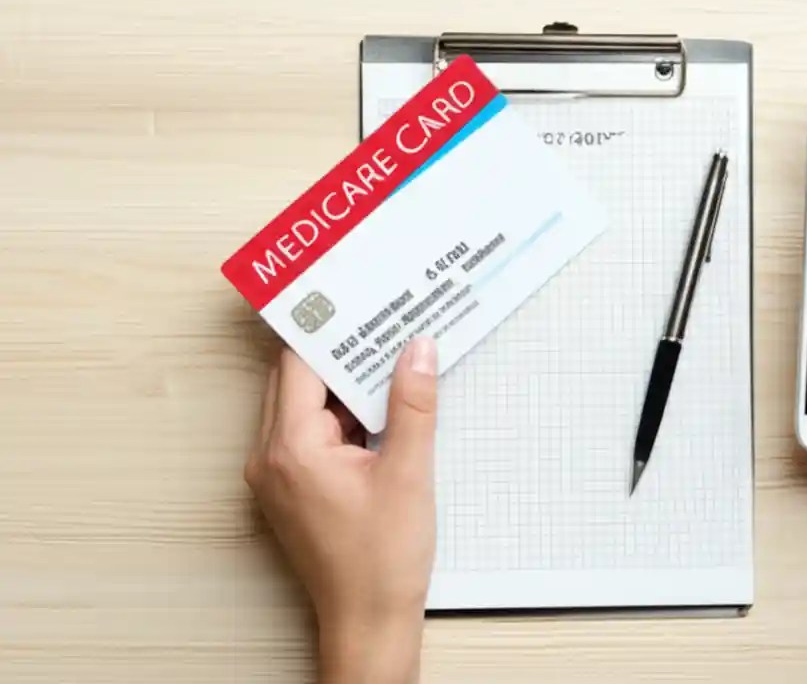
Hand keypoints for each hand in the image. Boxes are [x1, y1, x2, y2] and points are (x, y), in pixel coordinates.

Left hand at [245, 337, 438, 683]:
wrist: (368, 622)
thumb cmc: (381, 562)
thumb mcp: (408, 473)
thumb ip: (412, 404)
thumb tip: (417, 350)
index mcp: (291, 448)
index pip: (300, 365)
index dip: (329, 330)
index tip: (354, 301)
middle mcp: (270, 458)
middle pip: (298, 381)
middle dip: (341, 355)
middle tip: (381, 325)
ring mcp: (277, 476)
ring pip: (305, 408)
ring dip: (344, 389)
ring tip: (390, 366)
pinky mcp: (292, 490)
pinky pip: (310, 435)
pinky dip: (342, 420)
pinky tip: (382, 414)